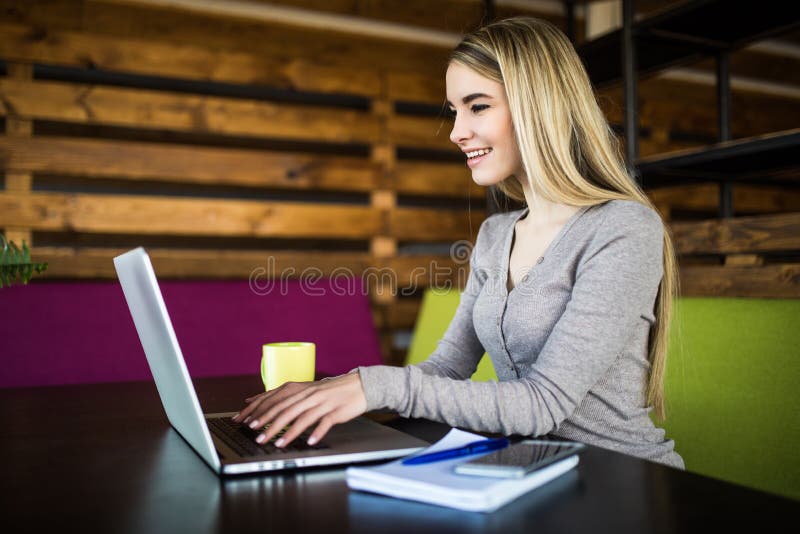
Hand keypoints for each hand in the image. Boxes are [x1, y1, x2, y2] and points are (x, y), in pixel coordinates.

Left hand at [231, 371, 366, 447]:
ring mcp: (322, 403)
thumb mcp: (303, 390)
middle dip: (268, 423)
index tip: (243, 421)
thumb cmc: (327, 391)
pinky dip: (317, 432)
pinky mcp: (336, 411)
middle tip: (256, 435)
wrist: (357, 386)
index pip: (273, 399)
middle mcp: (308, 394)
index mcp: (298, 389)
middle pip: (285, 409)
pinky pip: (325, 422)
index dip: (257, 410)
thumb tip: (252, 400)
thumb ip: (279, 396)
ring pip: (302, 417)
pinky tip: (309, 441)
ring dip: (289, 431)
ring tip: (277, 443)